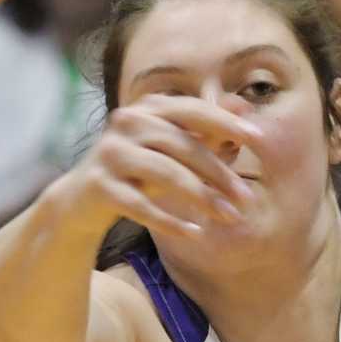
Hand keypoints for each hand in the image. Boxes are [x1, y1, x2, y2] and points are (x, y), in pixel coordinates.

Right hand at [62, 95, 259, 235]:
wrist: (82, 199)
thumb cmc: (140, 170)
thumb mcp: (175, 150)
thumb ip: (207, 132)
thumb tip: (246, 109)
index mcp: (148, 108)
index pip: (193, 110)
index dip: (225, 122)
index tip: (258, 139)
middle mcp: (127, 122)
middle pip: (183, 145)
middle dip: (219, 173)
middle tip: (247, 198)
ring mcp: (110, 153)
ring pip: (166, 173)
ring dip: (202, 198)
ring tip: (229, 217)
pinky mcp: (100, 185)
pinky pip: (141, 205)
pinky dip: (171, 221)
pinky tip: (196, 233)